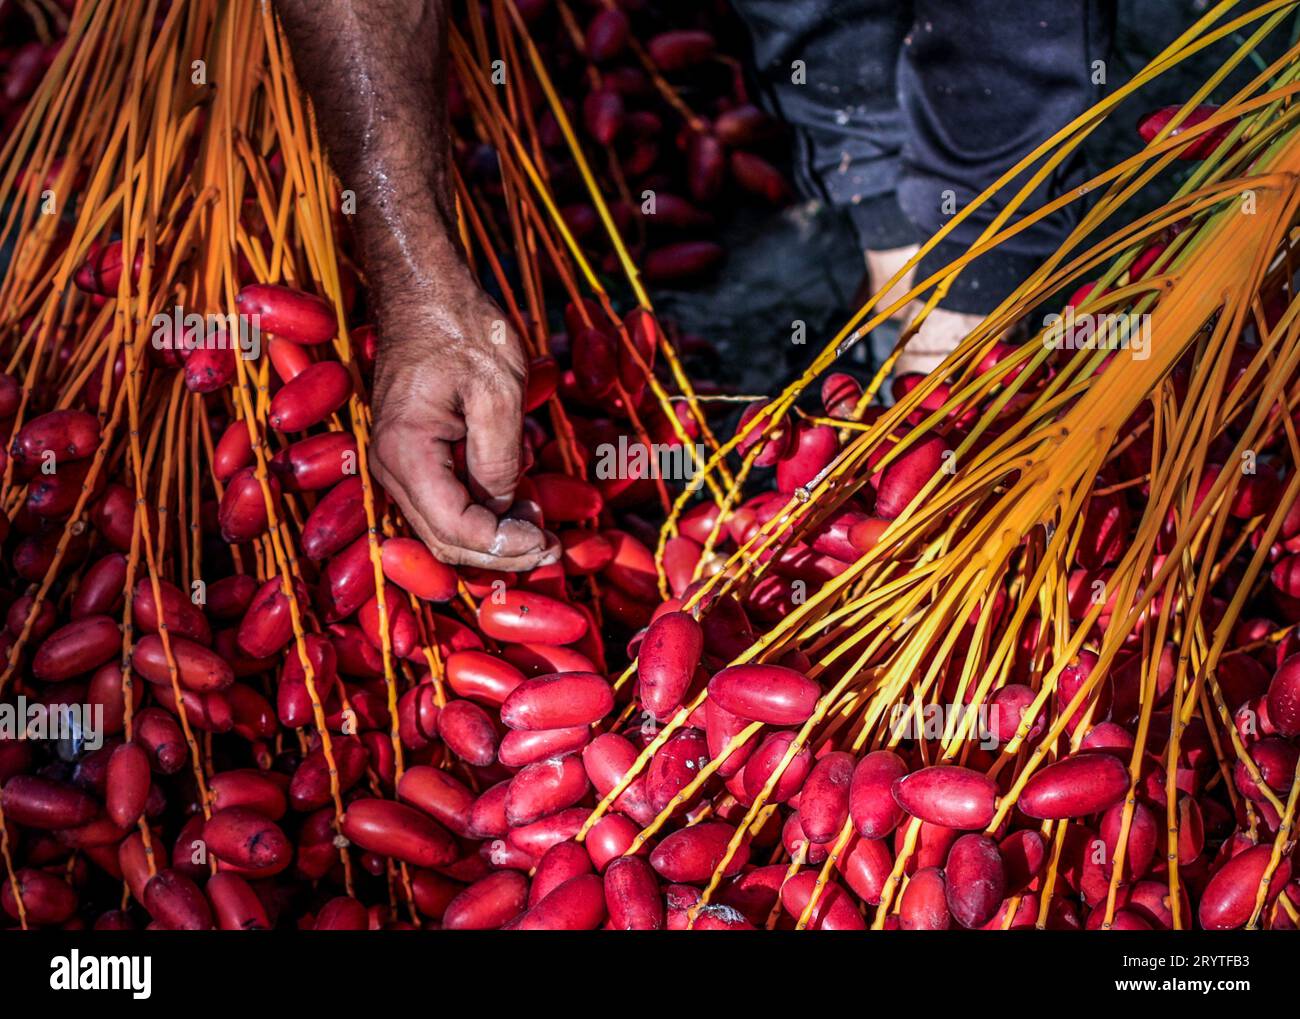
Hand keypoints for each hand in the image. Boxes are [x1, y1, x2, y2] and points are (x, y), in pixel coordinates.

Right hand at [368, 270, 558, 570]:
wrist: (424, 291)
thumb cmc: (461, 328)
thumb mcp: (498, 391)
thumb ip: (501, 459)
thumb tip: (508, 511)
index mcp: (406, 451)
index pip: (454, 528)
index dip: (503, 545)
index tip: (548, 541)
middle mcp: (391, 466)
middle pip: (445, 541)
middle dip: (501, 552)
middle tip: (552, 548)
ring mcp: (399, 464)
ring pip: (444, 529)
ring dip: (493, 539)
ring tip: (541, 529)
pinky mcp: (414, 457)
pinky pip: (445, 504)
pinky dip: (483, 515)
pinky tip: (520, 503)